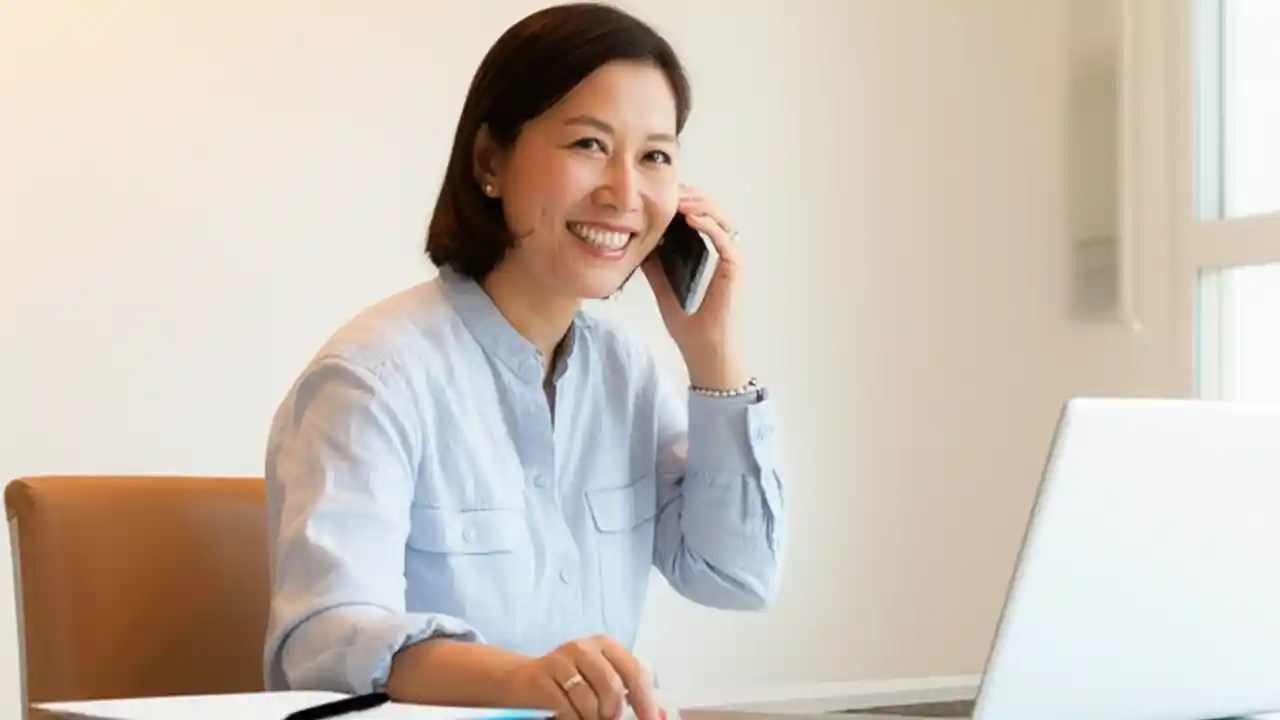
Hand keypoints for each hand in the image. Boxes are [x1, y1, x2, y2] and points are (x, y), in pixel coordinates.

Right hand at [492, 635, 658, 719]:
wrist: (521, 680)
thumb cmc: (567, 683)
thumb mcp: (597, 679)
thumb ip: (622, 691)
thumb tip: (653, 716)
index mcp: (605, 645)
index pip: (635, 672)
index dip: (645, 701)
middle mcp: (584, 647)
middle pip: (613, 687)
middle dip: (613, 712)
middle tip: (607, 719)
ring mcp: (561, 660)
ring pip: (591, 701)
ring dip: (591, 718)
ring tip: (585, 716)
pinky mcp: (541, 677)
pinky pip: (568, 708)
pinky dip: (573, 719)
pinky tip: (570, 716)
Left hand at [642, 185, 748, 390]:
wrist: (703, 352)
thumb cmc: (688, 324)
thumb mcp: (662, 286)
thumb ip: (653, 264)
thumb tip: (634, 242)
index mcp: (709, 253)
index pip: (700, 213)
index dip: (683, 198)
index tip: (660, 191)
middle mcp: (724, 252)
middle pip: (712, 209)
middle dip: (690, 194)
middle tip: (667, 186)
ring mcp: (731, 259)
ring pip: (721, 217)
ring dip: (699, 203)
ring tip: (677, 197)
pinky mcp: (734, 269)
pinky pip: (724, 239)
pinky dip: (708, 225)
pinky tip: (689, 217)